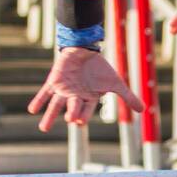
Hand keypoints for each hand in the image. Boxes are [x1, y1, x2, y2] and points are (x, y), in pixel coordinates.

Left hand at [27, 47, 143, 131]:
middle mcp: (75, 97)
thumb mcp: (116, 83)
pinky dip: (39, 100)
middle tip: (70, 120)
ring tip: (44, 128)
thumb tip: (143, 110)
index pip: (86, 110)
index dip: (82, 115)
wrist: (85, 48)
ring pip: (56, 105)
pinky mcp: (54, 81)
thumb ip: (128, 97)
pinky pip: (45, 93)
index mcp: (88, 100)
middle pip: (71, 108)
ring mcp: (63, 90)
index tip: (79, 122)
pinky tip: (32, 110)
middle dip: (71, 114)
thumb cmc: (100, 67)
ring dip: (49, 116)